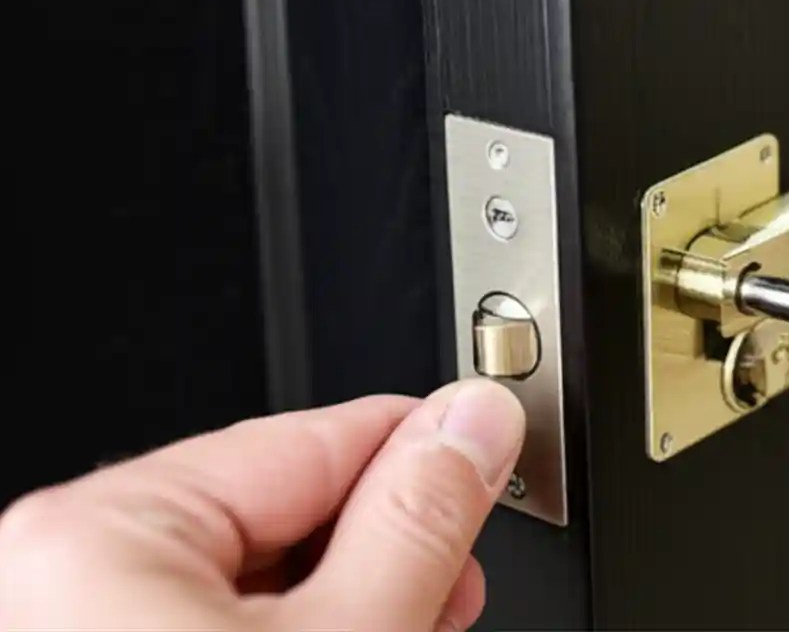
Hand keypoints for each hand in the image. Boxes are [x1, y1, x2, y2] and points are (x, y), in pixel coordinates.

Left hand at [0, 379, 524, 631]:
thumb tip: (472, 423)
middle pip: (280, 506)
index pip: (309, 437)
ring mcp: (67, 628)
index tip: (490, 452)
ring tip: (416, 623)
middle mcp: (53, 578)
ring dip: (351, 595)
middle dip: (388, 541)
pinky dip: (294, 630)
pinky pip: (206, 621)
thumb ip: (416, 523)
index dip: (422, 446)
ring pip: (251, 576)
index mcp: (96, 538)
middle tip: (457, 577)